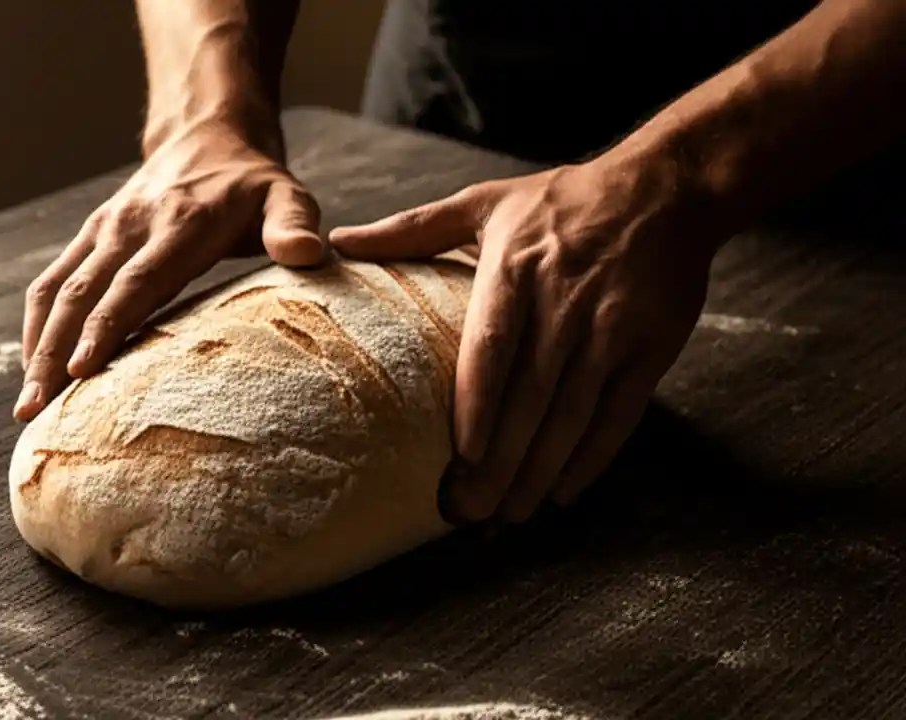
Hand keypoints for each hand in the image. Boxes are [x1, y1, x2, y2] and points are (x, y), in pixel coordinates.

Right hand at [15, 121, 323, 420]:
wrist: (208, 136)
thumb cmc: (253, 184)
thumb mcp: (286, 196)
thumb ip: (295, 225)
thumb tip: (312, 253)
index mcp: (179, 224)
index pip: (137, 282)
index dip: (107, 326)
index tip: (82, 371)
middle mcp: (130, 225)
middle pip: (83, 295)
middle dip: (55, 354)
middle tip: (35, 410)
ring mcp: (103, 229)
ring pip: (56, 290)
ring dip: (37, 347)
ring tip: (26, 406)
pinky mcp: (89, 235)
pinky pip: (50, 281)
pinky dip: (36, 325)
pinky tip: (33, 368)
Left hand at [331, 159, 719, 522]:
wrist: (664, 188)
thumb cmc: (562, 200)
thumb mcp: (485, 203)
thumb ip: (412, 229)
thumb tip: (339, 240)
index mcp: (516, 269)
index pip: (493, 345)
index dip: (477, 403)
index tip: (460, 454)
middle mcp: (564, 303)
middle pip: (530, 396)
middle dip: (502, 461)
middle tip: (469, 510)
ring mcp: (611, 329)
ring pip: (573, 414)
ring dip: (542, 471)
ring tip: (511, 513)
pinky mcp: (650, 347)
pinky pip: (620, 413)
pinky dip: (593, 457)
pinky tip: (564, 492)